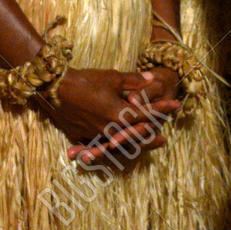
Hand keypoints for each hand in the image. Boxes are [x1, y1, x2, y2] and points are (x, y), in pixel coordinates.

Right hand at [41, 67, 180, 165]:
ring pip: (118, 146)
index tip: (176, 105)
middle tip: (164, 140)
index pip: (146, 113)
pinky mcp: (81, 137)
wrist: (54, 88)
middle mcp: (109, 129)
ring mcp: (95, 135)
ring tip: (142, 150)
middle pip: (135, 136)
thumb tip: (151, 78)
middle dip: (151, 136)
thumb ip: (133, 80)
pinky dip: (107, 151)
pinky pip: (98, 147)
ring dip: (133, 147)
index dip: (162, 109)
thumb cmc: (84, 80)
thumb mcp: (112, 77)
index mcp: (119, 114)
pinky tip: (112, 152)